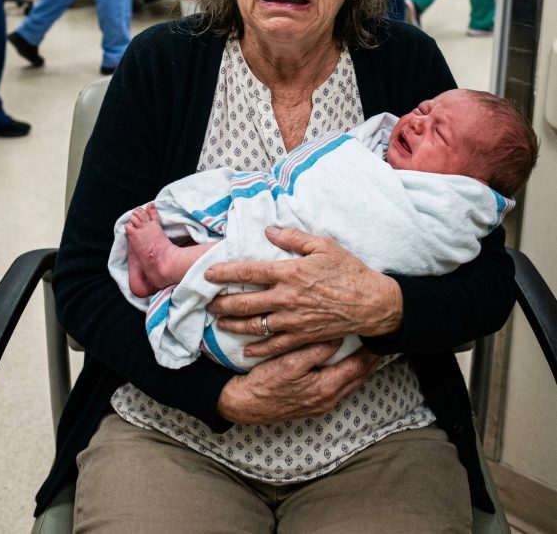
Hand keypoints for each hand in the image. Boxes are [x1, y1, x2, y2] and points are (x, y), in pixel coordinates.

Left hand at [206, 226, 402, 358]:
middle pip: (245, 302)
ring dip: (233, 325)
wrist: (371, 303)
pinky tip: (246, 349)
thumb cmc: (348, 271)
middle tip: (208, 303)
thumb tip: (268, 230)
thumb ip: (293, 237)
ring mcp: (292, 321)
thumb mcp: (322, 245)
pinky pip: (274, 346)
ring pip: (254, 325)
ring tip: (220, 322)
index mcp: (289, 272)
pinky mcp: (301, 337)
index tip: (208, 274)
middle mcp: (286, 298)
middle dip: (222, 303)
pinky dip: (257, 348)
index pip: (248, 271)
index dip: (225, 273)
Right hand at [217, 342, 379, 423]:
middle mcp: (328, 399)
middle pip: (358, 376)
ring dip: (361, 366)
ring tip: (370, 350)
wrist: (244, 405)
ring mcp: (321, 403)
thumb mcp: (290, 363)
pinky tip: (346, 363)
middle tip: (383, 340)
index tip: (382, 335)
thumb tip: (338, 337)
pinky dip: (347, 372)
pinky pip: (339, 386)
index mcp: (326, 388)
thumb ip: (316, 350)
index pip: (358, 367)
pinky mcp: (313, 403)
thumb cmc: (265, 384)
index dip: (372, 351)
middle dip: (371, 359)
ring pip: (350, 382)